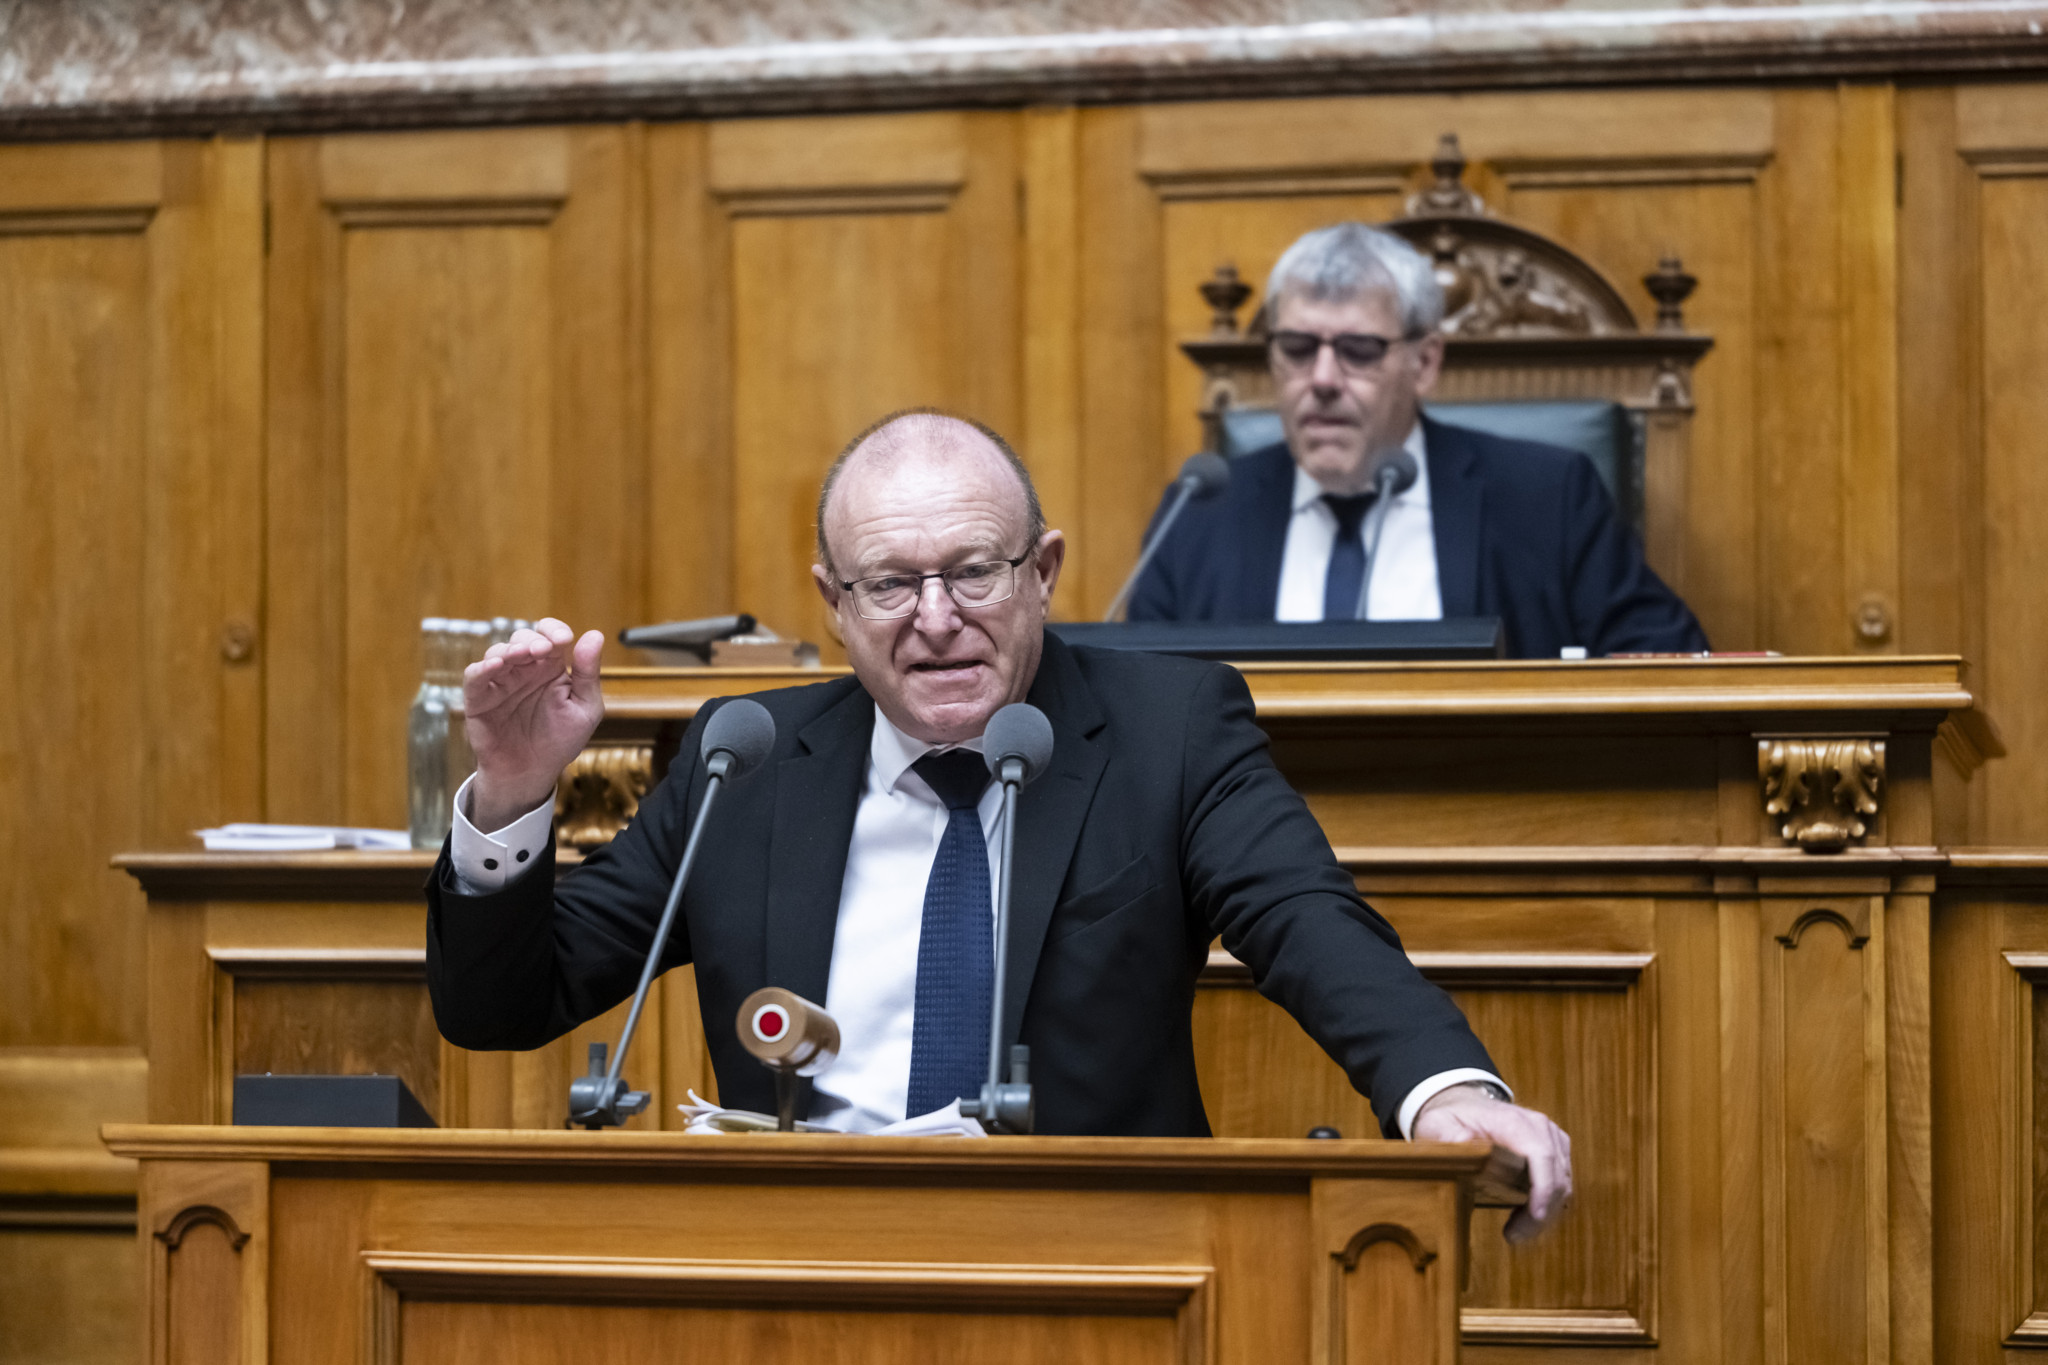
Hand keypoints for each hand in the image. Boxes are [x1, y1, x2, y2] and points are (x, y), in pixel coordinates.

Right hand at [462, 618, 605, 829]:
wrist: (531, 773)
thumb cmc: (560, 740)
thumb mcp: (585, 708)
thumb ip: (588, 673)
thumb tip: (596, 635)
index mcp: (552, 668)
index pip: (550, 635)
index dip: (554, 630)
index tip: (563, 638)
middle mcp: (525, 670)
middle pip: (523, 639)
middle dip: (532, 640)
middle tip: (542, 650)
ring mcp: (501, 681)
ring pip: (498, 652)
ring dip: (509, 649)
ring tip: (521, 655)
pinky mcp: (479, 698)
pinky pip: (475, 675)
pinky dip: (483, 667)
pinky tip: (496, 666)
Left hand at [1412, 1083, 1571, 1244]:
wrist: (1466, 1104)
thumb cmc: (1452, 1117)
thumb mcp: (1437, 1124)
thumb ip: (1447, 1134)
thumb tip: (1463, 1141)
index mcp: (1513, 1122)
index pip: (1541, 1154)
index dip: (1543, 1188)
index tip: (1535, 1216)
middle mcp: (1539, 1127)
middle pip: (1556, 1176)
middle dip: (1541, 1212)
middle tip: (1514, 1236)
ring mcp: (1551, 1138)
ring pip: (1562, 1184)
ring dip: (1545, 1212)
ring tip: (1516, 1231)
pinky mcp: (1555, 1149)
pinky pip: (1560, 1182)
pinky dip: (1547, 1203)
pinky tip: (1524, 1216)